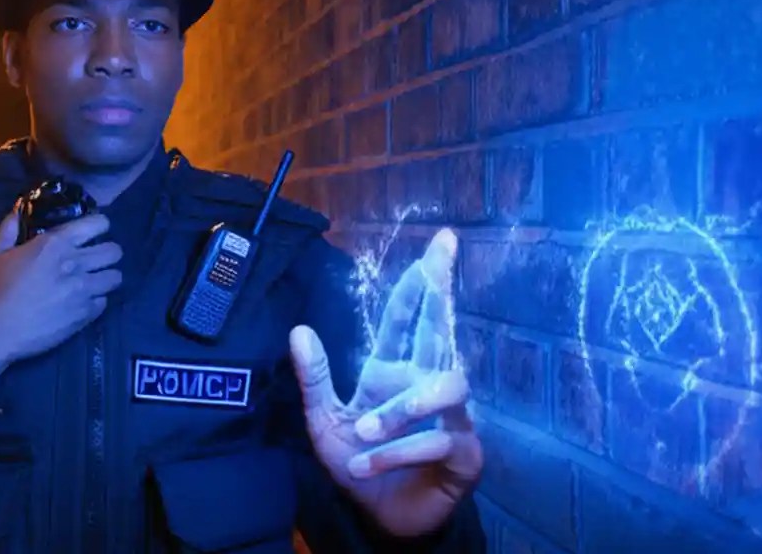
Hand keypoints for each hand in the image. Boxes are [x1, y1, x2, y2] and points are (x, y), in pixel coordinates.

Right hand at [0, 210, 121, 377]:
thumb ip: (8, 229)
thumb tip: (17, 210)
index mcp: (55, 244)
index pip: (98, 224)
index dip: (100, 225)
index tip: (94, 231)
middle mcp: (76, 264)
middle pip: (115, 251)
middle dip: (107, 252)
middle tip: (95, 258)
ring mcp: (83, 291)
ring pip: (116, 277)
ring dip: (106, 277)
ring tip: (94, 281)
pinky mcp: (85, 315)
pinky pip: (105, 301)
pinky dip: (97, 300)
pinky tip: (83, 302)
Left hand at [290, 228, 483, 537]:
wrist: (378, 518)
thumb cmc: (358, 464)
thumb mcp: (324, 422)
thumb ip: (315, 378)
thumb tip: (299, 329)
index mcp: (394, 372)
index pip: (409, 318)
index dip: (422, 281)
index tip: (439, 243)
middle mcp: (426, 386)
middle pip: (441, 330)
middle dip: (441, 291)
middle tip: (439, 259)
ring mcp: (451, 417)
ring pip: (443, 387)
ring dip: (400, 408)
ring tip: (364, 432)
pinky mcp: (462, 453)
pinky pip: (437, 439)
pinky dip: (396, 453)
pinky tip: (365, 466)